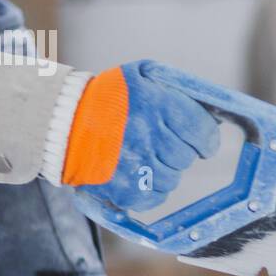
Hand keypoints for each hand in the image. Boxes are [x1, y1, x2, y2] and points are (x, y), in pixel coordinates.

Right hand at [64, 60, 219, 211]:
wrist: (61, 122)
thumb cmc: (107, 98)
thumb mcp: (143, 77)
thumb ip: (178, 89)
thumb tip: (214, 111)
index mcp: (157, 105)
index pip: (203, 133)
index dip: (205, 140)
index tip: (201, 142)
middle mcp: (149, 136)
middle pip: (186, 158)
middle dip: (179, 152)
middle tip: (161, 144)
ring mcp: (136, 165)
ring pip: (172, 179)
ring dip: (164, 170)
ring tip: (144, 156)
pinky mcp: (123, 189)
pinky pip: (154, 198)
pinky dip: (150, 190)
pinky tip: (136, 173)